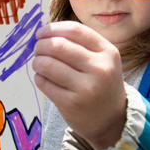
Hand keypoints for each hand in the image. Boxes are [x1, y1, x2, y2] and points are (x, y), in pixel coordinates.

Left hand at [33, 21, 126, 149]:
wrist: (113, 120)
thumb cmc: (101, 83)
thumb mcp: (102, 60)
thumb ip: (80, 44)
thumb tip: (46, 32)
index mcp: (108, 52)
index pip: (75, 30)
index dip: (53, 28)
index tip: (41, 32)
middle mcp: (99, 69)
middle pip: (58, 45)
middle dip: (41, 45)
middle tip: (38, 49)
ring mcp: (86, 88)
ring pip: (48, 64)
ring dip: (37, 61)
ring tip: (39, 64)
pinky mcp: (71, 104)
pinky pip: (44, 82)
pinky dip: (39, 77)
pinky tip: (44, 78)